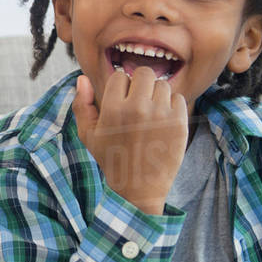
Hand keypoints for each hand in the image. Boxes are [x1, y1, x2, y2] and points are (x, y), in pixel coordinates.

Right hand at [71, 69, 187, 214]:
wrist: (139, 188)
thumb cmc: (111, 159)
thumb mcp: (88, 135)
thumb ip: (82, 105)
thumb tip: (82, 79)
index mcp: (113, 109)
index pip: (121, 76)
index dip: (121, 87)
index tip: (122, 102)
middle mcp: (137, 108)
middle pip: (144, 73)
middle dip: (141, 84)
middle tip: (139, 102)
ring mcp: (160, 115)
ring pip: (162, 84)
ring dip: (157, 94)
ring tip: (151, 113)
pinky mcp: (179, 122)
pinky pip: (178, 98)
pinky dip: (172, 106)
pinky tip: (163, 121)